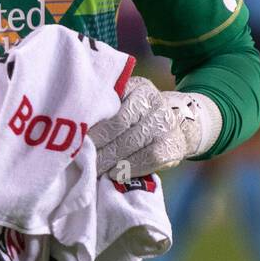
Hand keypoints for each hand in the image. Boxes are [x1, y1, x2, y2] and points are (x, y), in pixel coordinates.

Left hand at [88, 77, 221, 180]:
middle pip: (120, 126)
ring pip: (132, 144)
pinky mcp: (173, 146)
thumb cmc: (142, 114)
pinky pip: (147, 159)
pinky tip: (114, 173)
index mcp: (140, 87)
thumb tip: (78, 126)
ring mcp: (166, 124)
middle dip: (99, 146)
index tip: (79, 141)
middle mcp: (156, 102)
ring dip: (110, 160)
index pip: (114, 108)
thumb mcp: (128, 100)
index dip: (95, 128)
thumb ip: (108, 106)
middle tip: (82, 159)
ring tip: (94, 169)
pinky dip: (128, 168)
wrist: (180, 123)